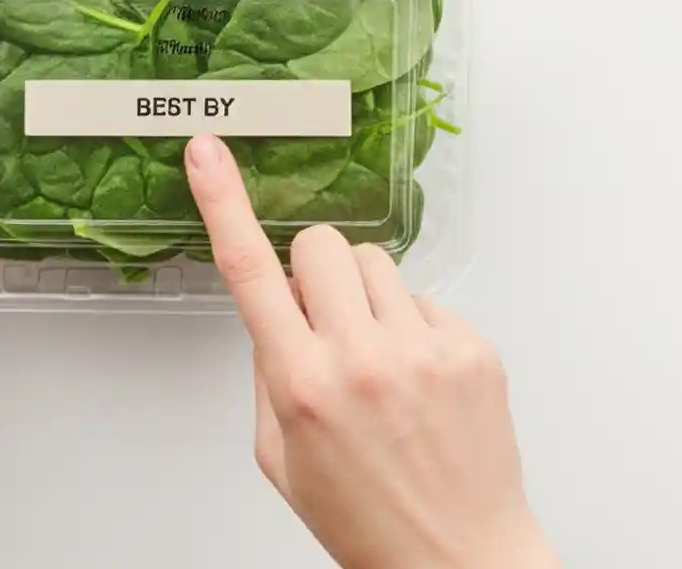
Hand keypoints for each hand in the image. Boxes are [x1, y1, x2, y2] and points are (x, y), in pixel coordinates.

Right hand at [183, 134, 557, 568]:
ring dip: (361, 294)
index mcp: (302, 385)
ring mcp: (424, 349)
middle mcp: (363, 358)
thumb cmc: (365, 518)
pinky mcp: (473, 348)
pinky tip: (417, 377)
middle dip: (309, 269)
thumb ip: (268, 374)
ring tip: (376, 355)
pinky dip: (412, 325)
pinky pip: (425, 297)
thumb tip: (276, 313)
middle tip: (321, 317)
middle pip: (319, 245)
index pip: (250, 272)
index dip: (223, 202)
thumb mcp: (280, 456)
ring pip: (373, 261)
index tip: (209, 154)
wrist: (458, 557)